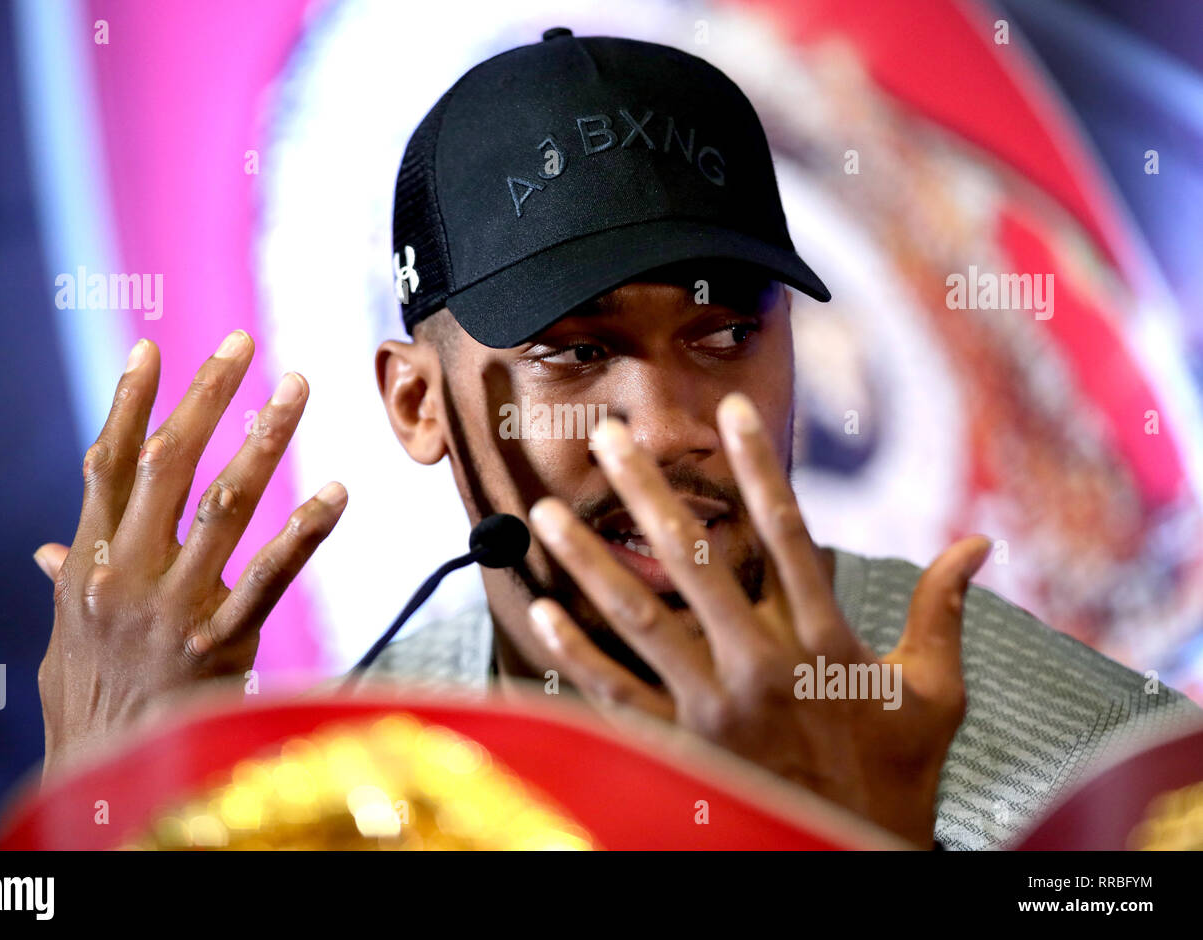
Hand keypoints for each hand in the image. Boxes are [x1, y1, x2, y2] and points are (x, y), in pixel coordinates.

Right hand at [34, 332, 346, 776]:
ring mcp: (174, 606)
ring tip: (294, 387)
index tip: (154, 349)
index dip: (131, 404)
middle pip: (169, 465)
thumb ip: (66, 583)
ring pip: (224, 504)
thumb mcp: (63, 637)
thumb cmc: (91, 699)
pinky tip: (335, 491)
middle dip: (206, 396)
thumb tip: (49, 549)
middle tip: (242, 342)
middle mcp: (126, 573)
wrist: (106, 775)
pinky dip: (304, 531)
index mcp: (89, 562)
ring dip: (262, 439)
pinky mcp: (221, 643)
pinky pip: (270, 577)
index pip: (109, 465)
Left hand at [525, 392, 989, 846]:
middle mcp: (759, 664)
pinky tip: (539, 613)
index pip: (785, 532)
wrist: (854, 857)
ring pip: (639, 618)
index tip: (729, 412)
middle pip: (694, 560)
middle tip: (609, 438)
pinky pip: (618, 693)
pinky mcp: (682, 746)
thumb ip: (942, 611)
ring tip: (546, 514)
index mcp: (823, 642)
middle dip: (648, 491)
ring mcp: (712, 707)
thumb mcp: (935, 692)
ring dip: (589, 561)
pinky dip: (577, 654)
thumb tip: (979, 544)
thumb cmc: (896, 774)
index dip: (757, 466)